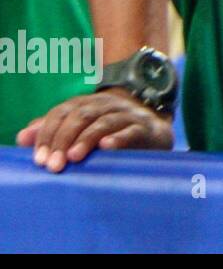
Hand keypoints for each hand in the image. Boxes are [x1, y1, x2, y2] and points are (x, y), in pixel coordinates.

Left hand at [16, 87, 172, 172]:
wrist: (154, 130)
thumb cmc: (110, 131)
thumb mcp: (81, 128)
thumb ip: (53, 131)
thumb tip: (22, 138)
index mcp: (88, 103)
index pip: (62, 112)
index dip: (48, 133)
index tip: (39, 158)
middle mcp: (107, 105)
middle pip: (81, 116)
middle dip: (63, 140)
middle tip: (53, 165)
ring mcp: (127, 115)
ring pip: (104, 122)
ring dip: (86, 139)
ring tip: (73, 157)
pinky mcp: (146, 128)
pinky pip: (131, 131)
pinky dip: (118, 138)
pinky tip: (106, 147)